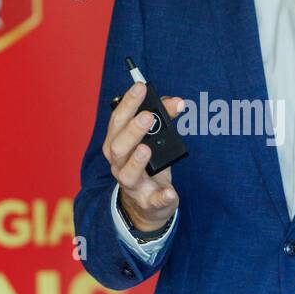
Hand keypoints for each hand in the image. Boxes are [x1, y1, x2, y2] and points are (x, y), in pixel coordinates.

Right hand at [103, 81, 183, 232]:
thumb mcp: (153, 140)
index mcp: (117, 145)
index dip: (128, 104)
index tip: (140, 87)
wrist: (146, 206)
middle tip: (147, 116)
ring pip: (127, 174)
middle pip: (118, 147)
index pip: (117, 122)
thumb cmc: (147, 165)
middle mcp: (119, 165)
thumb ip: (163, 118)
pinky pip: (153, 201)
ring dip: (136, 160)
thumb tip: (178, 102)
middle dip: (132, 130)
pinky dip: (161, 196)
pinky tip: (169, 191)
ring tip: (146, 148)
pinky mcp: (148, 202)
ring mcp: (132, 185)